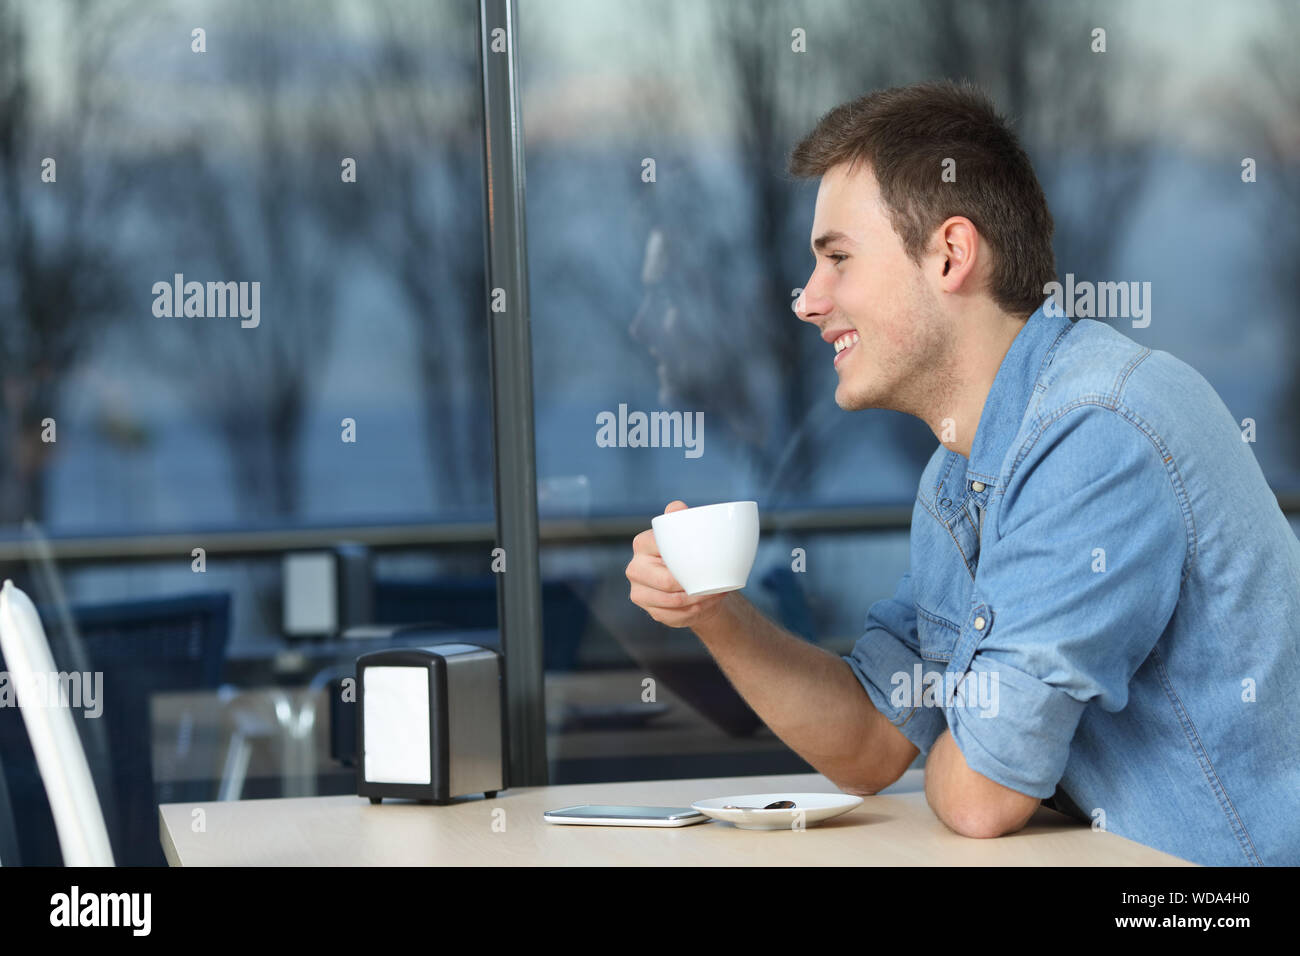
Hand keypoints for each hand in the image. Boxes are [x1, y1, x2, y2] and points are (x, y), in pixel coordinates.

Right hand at [625, 500, 727, 628]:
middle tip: (715, 583)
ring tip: (715, 593)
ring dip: (698, 600)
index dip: (684, 558)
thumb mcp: (686, 532)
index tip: (704, 560)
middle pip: (666, 581)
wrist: (690, 581)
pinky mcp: (650, 611)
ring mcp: (639, 592)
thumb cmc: (688, 553)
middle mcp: (635, 569)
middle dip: (693, 585)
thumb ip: (680, 517)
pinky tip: (707, 603)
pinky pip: (675, 615)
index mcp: (642, 544)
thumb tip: (677, 507)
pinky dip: (695, 611)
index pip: (660, 549)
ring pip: (673, 601)